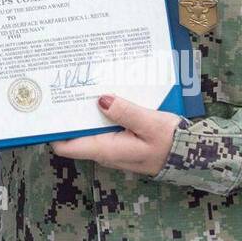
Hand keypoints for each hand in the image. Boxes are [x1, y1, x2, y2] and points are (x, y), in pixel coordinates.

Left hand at [48, 95, 179, 176]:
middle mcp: (105, 152)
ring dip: (85, 112)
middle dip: (68, 115)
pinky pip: (104, 127)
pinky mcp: (123, 141)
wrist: (195, 155)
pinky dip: (101, 113)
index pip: (67, 147)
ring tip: (79, 85)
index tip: (46, 110)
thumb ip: (125, 112)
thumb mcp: (150, 123)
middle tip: (61, 88)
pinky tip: (103, 95)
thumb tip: (100, 101)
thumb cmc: (172, 141)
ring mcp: (114, 147)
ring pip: (90, 130)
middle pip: (75, 135)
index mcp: (106, 150)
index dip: (53, 130)